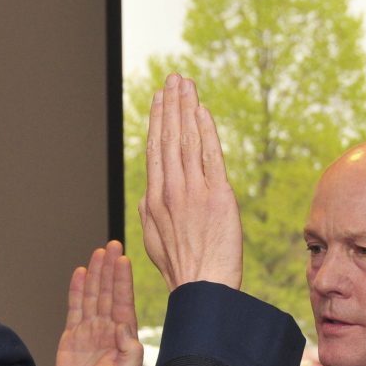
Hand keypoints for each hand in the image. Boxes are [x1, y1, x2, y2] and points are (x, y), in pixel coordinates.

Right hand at [53, 241, 143, 365]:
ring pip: (93, 296)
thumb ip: (130, 352)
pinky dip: (78, 290)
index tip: (123, 259)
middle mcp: (108, 330)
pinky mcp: (73, 337)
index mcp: (123, 337)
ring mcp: (90, 332)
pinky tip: (80, 273)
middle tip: (112, 245)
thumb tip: (125, 327)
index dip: (122, 279)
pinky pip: (76, 308)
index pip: (123, 301)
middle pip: (109, 292)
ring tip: (98, 253)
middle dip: (110, 269)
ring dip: (96, 275)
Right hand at [139, 74, 241, 290]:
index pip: (156, 150)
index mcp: (153, 200)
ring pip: (188, 140)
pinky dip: (206, 130)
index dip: (158, 121)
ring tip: (187, 84)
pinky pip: (211, 155)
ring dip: (187, 107)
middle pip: (170, 138)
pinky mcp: (218, 196)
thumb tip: (146, 195)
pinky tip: (203, 110)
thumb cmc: (180, 269)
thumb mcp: (154, 240)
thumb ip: (148, 213)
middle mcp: (170, 191)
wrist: (202, 287)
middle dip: (171, 104)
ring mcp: (194, 192)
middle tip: (174, 78)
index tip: (160, 99)